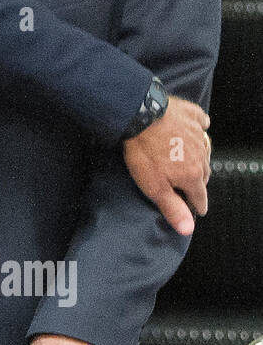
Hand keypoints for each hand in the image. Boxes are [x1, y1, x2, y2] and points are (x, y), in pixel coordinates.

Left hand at [123, 95, 209, 235]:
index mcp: (191, 175)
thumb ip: (172, 207)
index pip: (200, 197)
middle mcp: (200, 155)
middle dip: (198, 183)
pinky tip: (198, 129)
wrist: (140, 115)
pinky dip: (200, 128)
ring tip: (192, 162)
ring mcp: (197, 134)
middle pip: (203, 175)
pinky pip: (202, 123)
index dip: (197, 206)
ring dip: (199, 158)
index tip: (198, 210)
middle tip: (190, 187)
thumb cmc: (144, 152)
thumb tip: (188, 229)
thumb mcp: (154, 186)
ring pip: (204, 152)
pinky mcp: (192, 115)